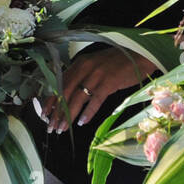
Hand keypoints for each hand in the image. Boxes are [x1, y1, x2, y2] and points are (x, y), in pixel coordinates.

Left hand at [39, 48, 156, 132]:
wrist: (140, 55)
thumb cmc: (118, 63)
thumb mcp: (96, 66)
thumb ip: (83, 77)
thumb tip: (70, 96)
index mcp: (80, 63)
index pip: (59, 84)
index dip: (50, 100)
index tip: (44, 114)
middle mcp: (85, 67)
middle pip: (65, 92)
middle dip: (56, 112)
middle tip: (51, 127)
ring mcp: (96, 74)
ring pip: (77, 98)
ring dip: (68, 115)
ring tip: (63, 128)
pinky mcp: (109, 82)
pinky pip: (95, 100)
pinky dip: (88, 112)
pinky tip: (82, 122)